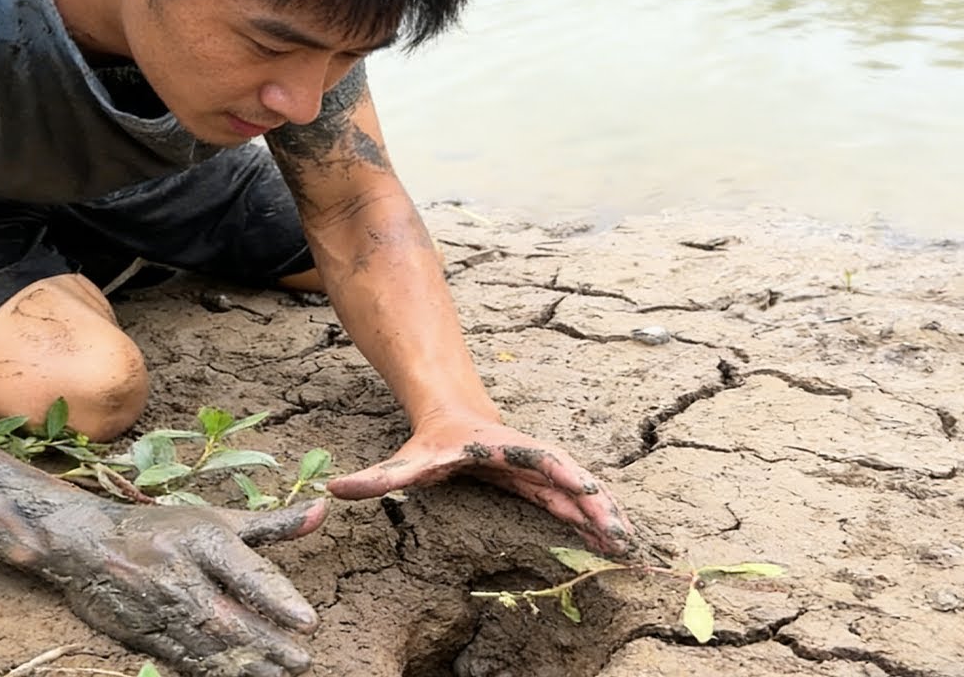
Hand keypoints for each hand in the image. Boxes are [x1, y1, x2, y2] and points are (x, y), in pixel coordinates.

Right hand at [57, 498, 327, 675]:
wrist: (86, 544)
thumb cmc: (163, 528)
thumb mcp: (217, 521)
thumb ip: (272, 525)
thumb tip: (323, 510)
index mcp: (204, 540)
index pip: (246, 572)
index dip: (278, 598)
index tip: (308, 622)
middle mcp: (182, 575)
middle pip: (230, 618)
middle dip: (268, 644)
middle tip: (302, 661)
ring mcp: (160, 608)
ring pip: (209, 645)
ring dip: (246, 666)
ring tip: (278, 676)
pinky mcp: (144, 634)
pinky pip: (184, 658)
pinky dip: (212, 671)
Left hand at [325, 416, 632, 553]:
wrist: (454, 416)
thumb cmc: (434, 441)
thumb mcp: (407, 460)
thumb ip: (377, 477)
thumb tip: (335, 490)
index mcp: (504, 448)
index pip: (537, 458)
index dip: (561, 473)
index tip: (584, 489)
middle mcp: (529, 456)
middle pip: (569, 478)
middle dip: (595, 504)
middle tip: (618, 533)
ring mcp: (540, 469)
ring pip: (578, 492)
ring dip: (603, 516)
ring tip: (627, 546)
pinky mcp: (544, 484)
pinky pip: (574, 503)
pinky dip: (594, 520)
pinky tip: (612, 543)